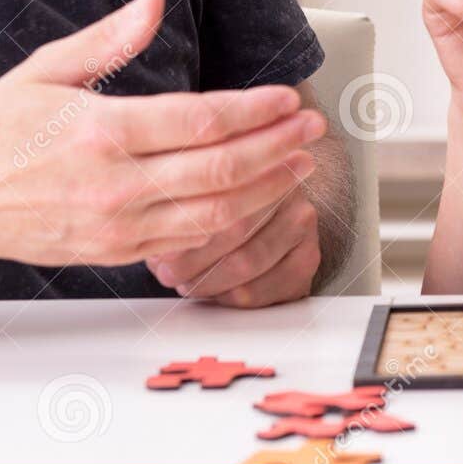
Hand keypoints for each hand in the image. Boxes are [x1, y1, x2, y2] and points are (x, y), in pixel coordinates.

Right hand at [0, 0, 324, 267]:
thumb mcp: (47, 69)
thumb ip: (109, 38)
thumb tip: (153, 0)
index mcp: (101, 131)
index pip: (201, 121)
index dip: (254, 110)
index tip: (288, 97)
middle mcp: (114, 184)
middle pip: (220, 168)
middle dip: (277, 146)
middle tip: (312, 126)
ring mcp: (118, 226)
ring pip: (215, 211)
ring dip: (268, 187)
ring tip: (301, 162)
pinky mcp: (118, 252)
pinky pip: (191, 240)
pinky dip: (233, 221)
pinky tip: (259, 200)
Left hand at [145, 187, 319, 307]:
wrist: (267, 218)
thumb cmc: (223, 207)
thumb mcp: (199, 194)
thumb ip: (183, 207)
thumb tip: (154, 241)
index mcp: (261, 165)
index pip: (224, 204)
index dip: (186, 234)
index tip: (159, 252)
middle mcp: (289, 191)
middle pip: (236, 235)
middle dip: (192, 262)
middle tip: (168, 273)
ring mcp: (302, 225)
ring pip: (247, 266)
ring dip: (208, 283)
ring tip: (186, 283)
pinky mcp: (307, 260)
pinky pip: (263, 290)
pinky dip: (230, 298)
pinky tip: (215, 292)